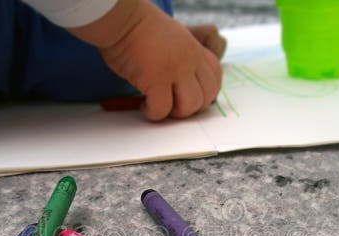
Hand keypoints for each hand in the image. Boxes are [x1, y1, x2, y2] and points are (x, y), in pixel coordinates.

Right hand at [71, 0, 221, 120]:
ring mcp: (175, 70)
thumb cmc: (139, 29)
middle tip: (173, 105)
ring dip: (174, 112)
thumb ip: (184, 57)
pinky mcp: (156, 79)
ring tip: (159, 106)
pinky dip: (153, 113)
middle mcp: (190, 60)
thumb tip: (182, 83)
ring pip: (189, 106)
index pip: (215, 77)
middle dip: (191, 108)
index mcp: (195, 50)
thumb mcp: (174, 39)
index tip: (189, 96)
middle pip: (207, 96)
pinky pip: (162, 109)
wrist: (123, 19)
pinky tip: (144, 105)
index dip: (205, 93)